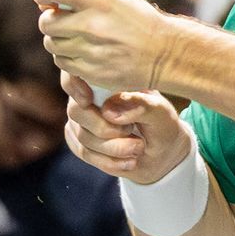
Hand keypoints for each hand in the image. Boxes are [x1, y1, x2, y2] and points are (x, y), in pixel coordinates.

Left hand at [37, 0, 177, 94]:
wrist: (163, 53)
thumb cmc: (135, 18)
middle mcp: (92, 24)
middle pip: (46, 22)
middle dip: (51, 20)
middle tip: (63, 20)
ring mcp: (91, 51)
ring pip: (52, 44)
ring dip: (59, 40)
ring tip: (77, 37)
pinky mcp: (91, 72)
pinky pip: (63, 64)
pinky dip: (69, 58)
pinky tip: (85, 52)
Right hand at [62, 74, 190, 183]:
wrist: (162, 153)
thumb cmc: (161, 124)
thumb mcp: (161, 114)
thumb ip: (140, 106)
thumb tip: (108, 111)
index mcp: (107, 80)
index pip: (74, 74)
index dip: (73, 84)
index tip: (88, 100)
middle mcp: (89, 97)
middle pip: (76, 111)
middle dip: (105, 128)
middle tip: (131, 131)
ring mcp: (82, 121)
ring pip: (83, 137)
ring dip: (114, 148)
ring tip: (138, 148)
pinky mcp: (80, 143)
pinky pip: (84, 153)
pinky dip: (108, 161)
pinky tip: (128, 161)